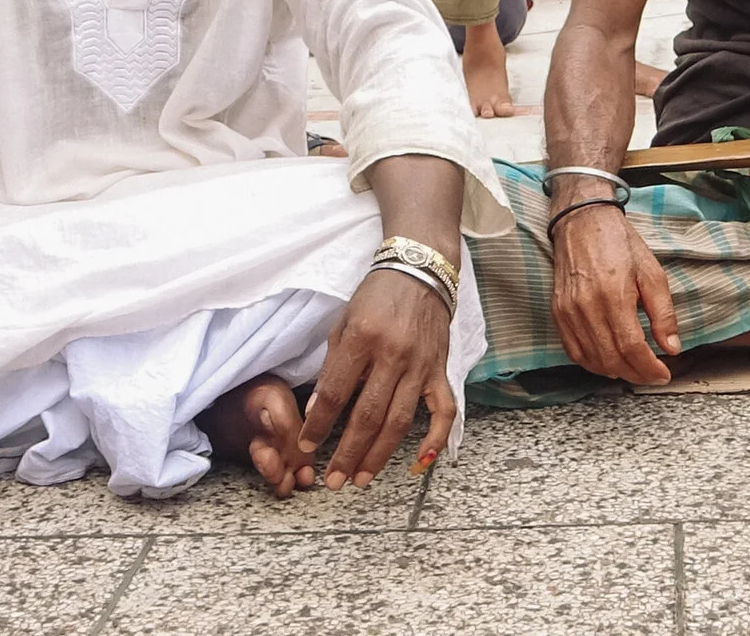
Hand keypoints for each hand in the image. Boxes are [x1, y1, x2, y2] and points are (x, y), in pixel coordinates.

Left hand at [297, 268, 455, 488]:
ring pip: (398, 421)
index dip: (318, 424)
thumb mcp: (343, 324)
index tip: (306, 445)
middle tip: (332, 480)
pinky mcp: (440, 370)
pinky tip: (419, 464)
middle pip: (367, 415)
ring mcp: (421, 365)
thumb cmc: (375, 296)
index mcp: (362, 339)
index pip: (334, 393)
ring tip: (360, 479)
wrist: (420, 270)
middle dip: (347, 452)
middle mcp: (393, 355)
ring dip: (378, 455)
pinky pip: (443, 412)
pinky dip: (434, 441)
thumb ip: (332, 368)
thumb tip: (316, 413)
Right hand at [550, 203, 679, 383]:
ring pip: (592, 360)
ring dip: (616, 372)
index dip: (649, 368)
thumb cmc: (619, 243)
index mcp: (614, 295)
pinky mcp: (558, 313)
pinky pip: (573, 351)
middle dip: (636, 374)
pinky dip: (592, 363)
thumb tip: (671, 348)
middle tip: (652, 374)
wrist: (582, 222)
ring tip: (634, 369)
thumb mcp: (652, 272)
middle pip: (612, 359)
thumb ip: (663, 313)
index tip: (663, 374)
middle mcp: (587, 307)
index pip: (631, 348)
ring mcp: (568, 312)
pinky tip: (608, 362)